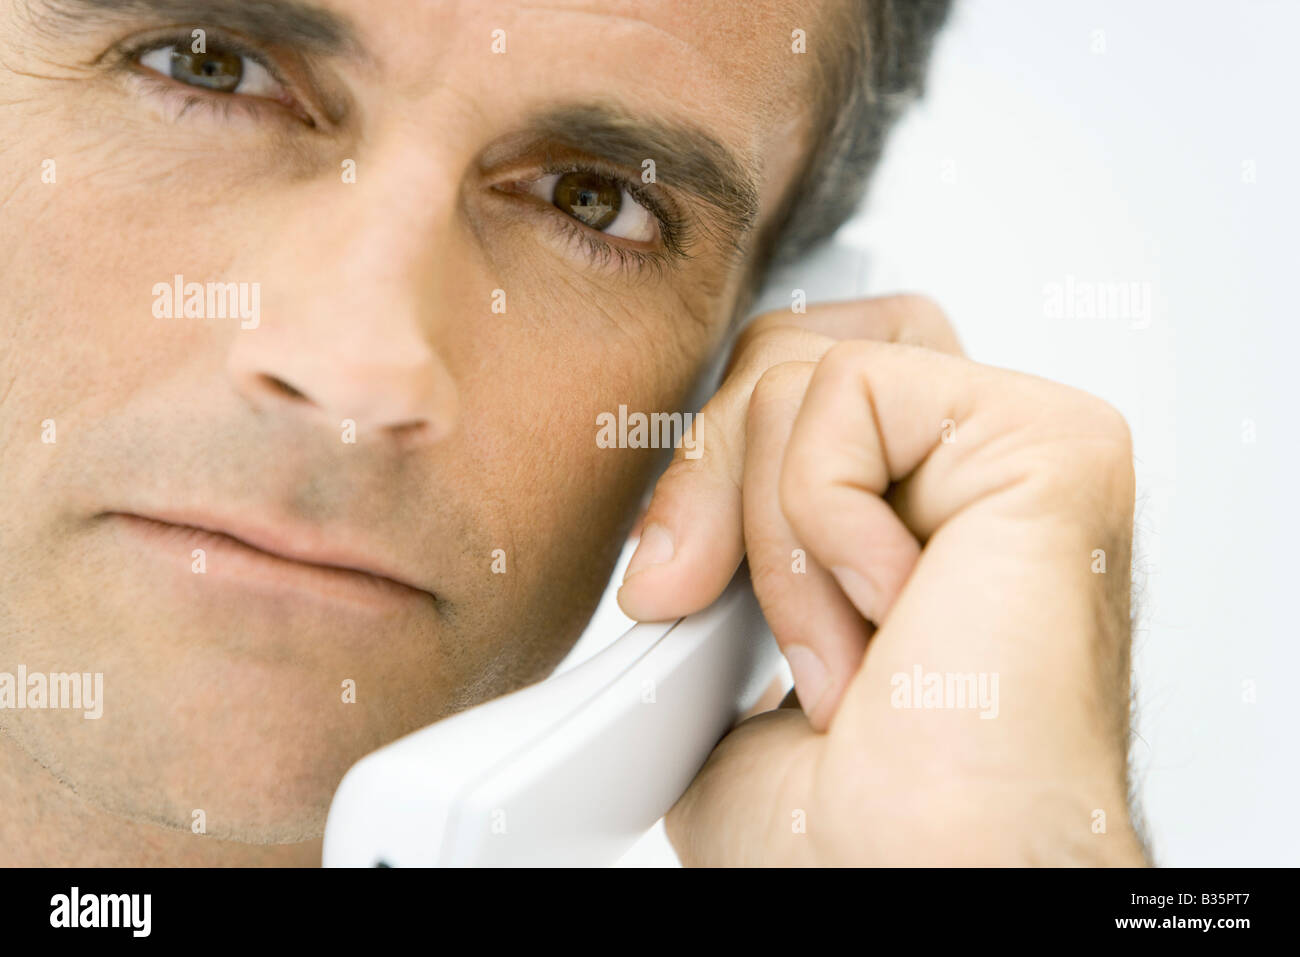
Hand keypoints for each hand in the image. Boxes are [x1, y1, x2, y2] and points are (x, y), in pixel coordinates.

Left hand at [617, 295, 1146, 865]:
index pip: (787, 384)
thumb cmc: (854, 820)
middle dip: (710, 478)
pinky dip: (820, 519)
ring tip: (839, 652)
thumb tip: (665, 529)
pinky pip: (851, 392)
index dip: (709, 464)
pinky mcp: (1048, 442)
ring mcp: (1013, 449)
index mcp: (908, 514)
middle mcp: (966, 474)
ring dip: (772, 537)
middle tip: (699, 602)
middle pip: (788, 353)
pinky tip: (892, 612)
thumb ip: (713, 548)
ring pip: (802, 369)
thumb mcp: (725, 660)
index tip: (669, 585)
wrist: (912, 875)